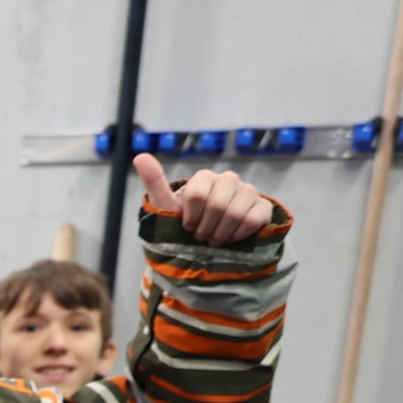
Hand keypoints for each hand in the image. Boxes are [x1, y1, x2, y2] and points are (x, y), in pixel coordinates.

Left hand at [134, 153, 273, 245]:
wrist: (205, 245)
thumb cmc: (182, 224)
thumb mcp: (164, 206)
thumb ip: (154, 181)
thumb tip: (140, 156)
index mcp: (205, 178)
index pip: (197, 195)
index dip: (191, 217)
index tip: (186, 226)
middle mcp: (228, 180)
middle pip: (217, 205)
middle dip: (206, 227)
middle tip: (201, 236)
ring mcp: (248, 192)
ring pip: (236, 212)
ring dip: (221, 233)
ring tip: (214, 238)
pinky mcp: (263, 206)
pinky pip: (254, 218)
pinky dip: (240, 234)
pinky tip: (232, 237)